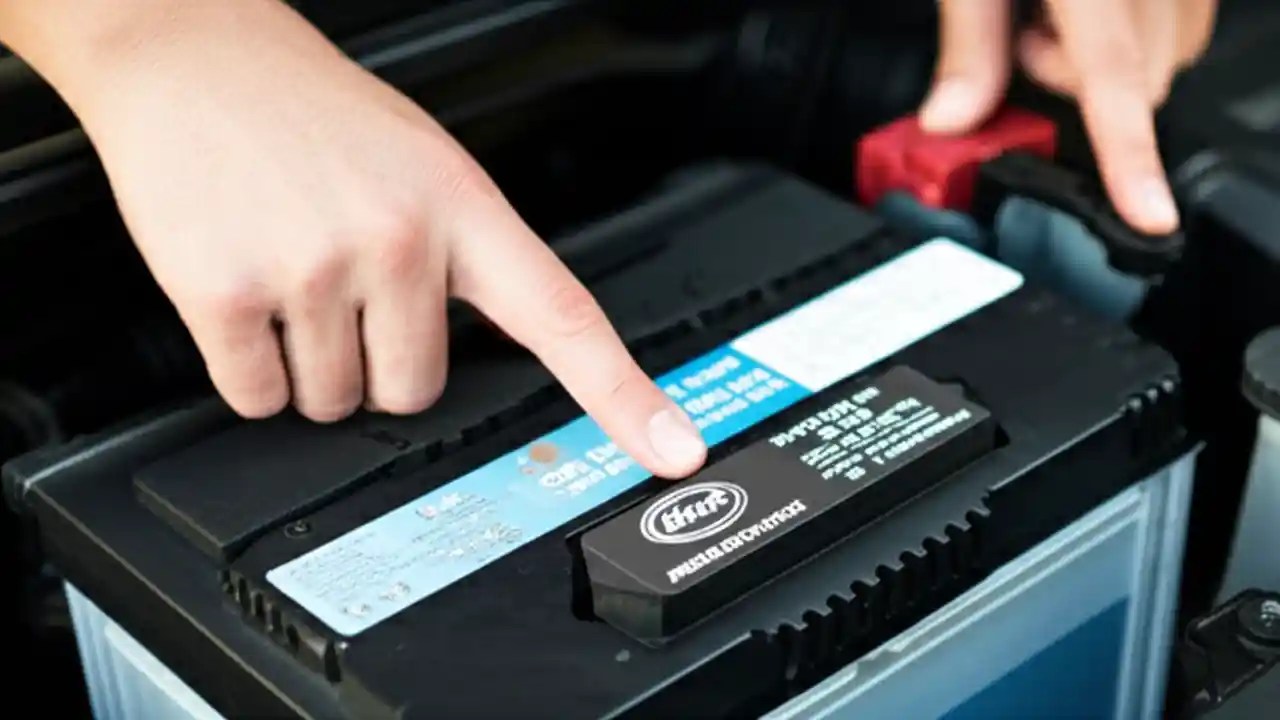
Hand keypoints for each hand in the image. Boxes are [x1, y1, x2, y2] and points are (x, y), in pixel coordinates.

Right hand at [31, 1, 706, 476]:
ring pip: (335, 403)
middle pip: (417, 393)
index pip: (565, 317)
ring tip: (293, 276)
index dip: (626, 397)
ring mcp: (316, 268)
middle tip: (346, 287)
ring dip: (313, 365)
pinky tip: (246, 296)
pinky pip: (259, 397)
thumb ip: (462, 255)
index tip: (674, 450)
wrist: (190, 53)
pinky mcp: (228, 294)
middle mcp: (400, 239)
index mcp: (463, 207)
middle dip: (379, 361)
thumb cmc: (310, 111)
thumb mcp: (421, 163)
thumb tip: (478, 351)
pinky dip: (250, 370)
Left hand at [920, 0, 1217, 234]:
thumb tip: (952, 122)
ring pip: (1161, 59)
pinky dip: (1130, 32)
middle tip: (1024, 37)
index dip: (1129, 159)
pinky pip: (1176, 23)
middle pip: (1137, 84)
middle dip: (1073, 88)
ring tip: (1050, 6)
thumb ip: (969, 46)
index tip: (1146, 214)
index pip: (1114, 82)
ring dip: (1101, 62)